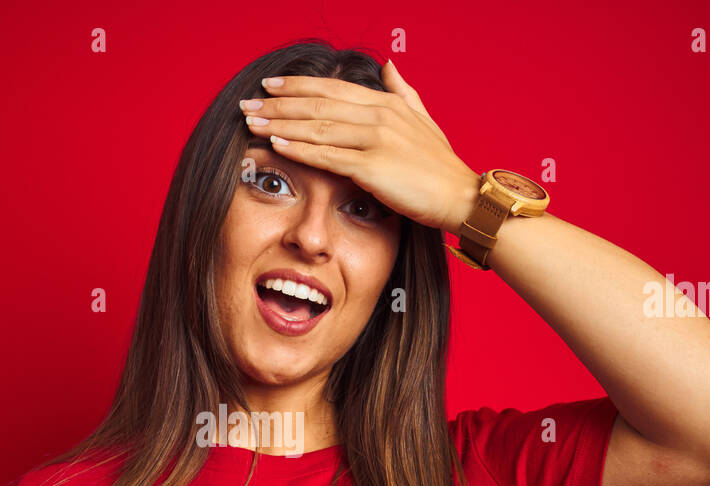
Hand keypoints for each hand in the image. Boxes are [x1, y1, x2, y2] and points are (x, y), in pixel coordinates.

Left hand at [240, 59, 477, 235]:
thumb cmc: (440, 166)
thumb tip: (389, 66)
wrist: (460, 196)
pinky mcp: (373, 167)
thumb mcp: (423, 120)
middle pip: (318, 103)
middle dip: (279, 103)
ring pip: (318, 126)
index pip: (332, 88)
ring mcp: (376, 140)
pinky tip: (277, 144)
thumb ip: (404, 92)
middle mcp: (378, 115)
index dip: (298, 86)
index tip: (270, 86)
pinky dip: (300, 148)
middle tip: (248, 105)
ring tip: (253, 123)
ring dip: (281, 124)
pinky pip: (328, 156)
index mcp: (386, 103)